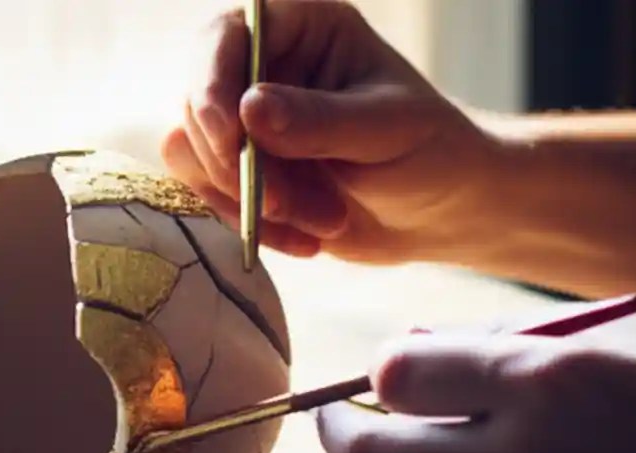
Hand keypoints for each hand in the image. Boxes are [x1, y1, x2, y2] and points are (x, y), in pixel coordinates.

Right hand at [163, 0, 503, 263]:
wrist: (440, 213)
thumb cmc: (431, 152)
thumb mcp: (386, 131)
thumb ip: (319, 121)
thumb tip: (247, 111)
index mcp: (303, 28)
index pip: (226, 34)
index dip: (212, 82)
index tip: (230, 139)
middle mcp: (263, 67)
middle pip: (198, 101)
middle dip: (237, 165)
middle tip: (283, 203)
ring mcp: (246, 121)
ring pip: (195, 154)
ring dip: (250, 201)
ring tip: (324, 220)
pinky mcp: (241, 170)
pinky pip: (210, 196)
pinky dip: (252, 226)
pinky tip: (307, 240)